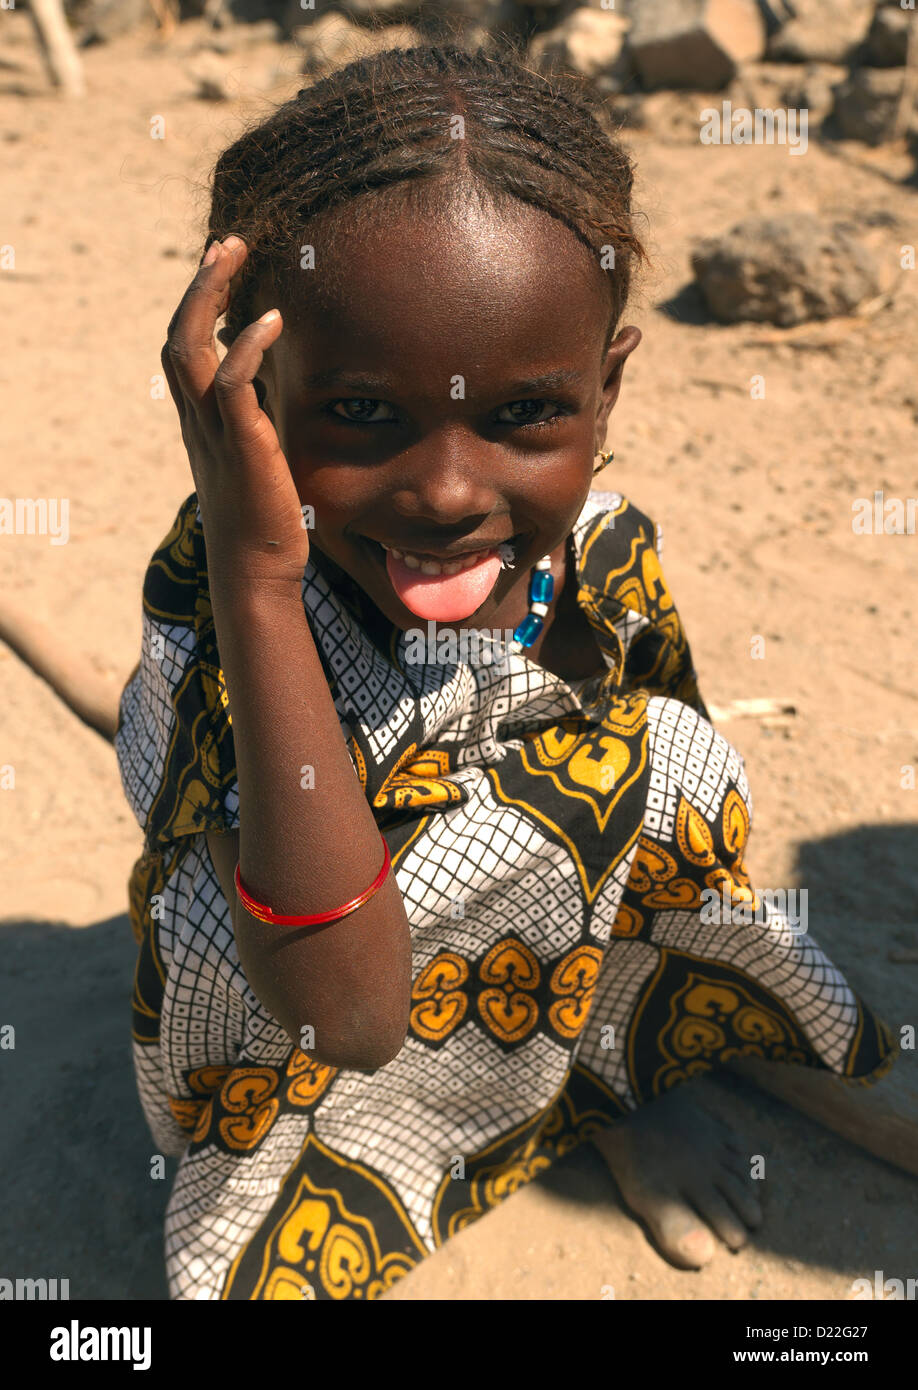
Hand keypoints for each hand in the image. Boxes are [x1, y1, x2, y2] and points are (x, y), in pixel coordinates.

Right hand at [161, 236, 307, 594]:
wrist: (255, 573)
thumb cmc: (264, 525)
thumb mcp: (257, 463)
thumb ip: (255, 426)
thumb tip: (272, 395)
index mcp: (199, 424)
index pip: (183, 350)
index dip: (196, 303)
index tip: (220, 265)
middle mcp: (197, 422)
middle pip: (176, 338)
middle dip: (199, 285)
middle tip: (227, 243)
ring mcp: (214, 433)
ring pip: (189, 350)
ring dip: (209, 296)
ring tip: (234, 256)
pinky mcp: (242, 446)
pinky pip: (232, 386)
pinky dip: (246, 346)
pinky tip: (271, 319)